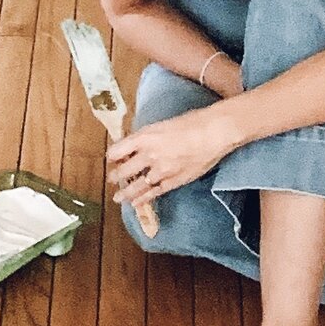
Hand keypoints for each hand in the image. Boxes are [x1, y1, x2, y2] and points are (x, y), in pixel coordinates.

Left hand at [106, 104, 234, 204]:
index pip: (118, 150)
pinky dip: (143, 199)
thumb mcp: (163, 124)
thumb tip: (139, 144)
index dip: (112, 156)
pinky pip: (154, 193)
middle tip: (111, 179)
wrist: (214, 133)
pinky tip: (136, 203)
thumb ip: (149, 137)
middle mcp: (149, 155)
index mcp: (145, 137)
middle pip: (124, 170)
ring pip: (137, 185)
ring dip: (126, 192)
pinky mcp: (173, 181)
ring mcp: (161, 170)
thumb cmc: (192, 122)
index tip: (111, 158)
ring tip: (118, 197)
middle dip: (116, 176)